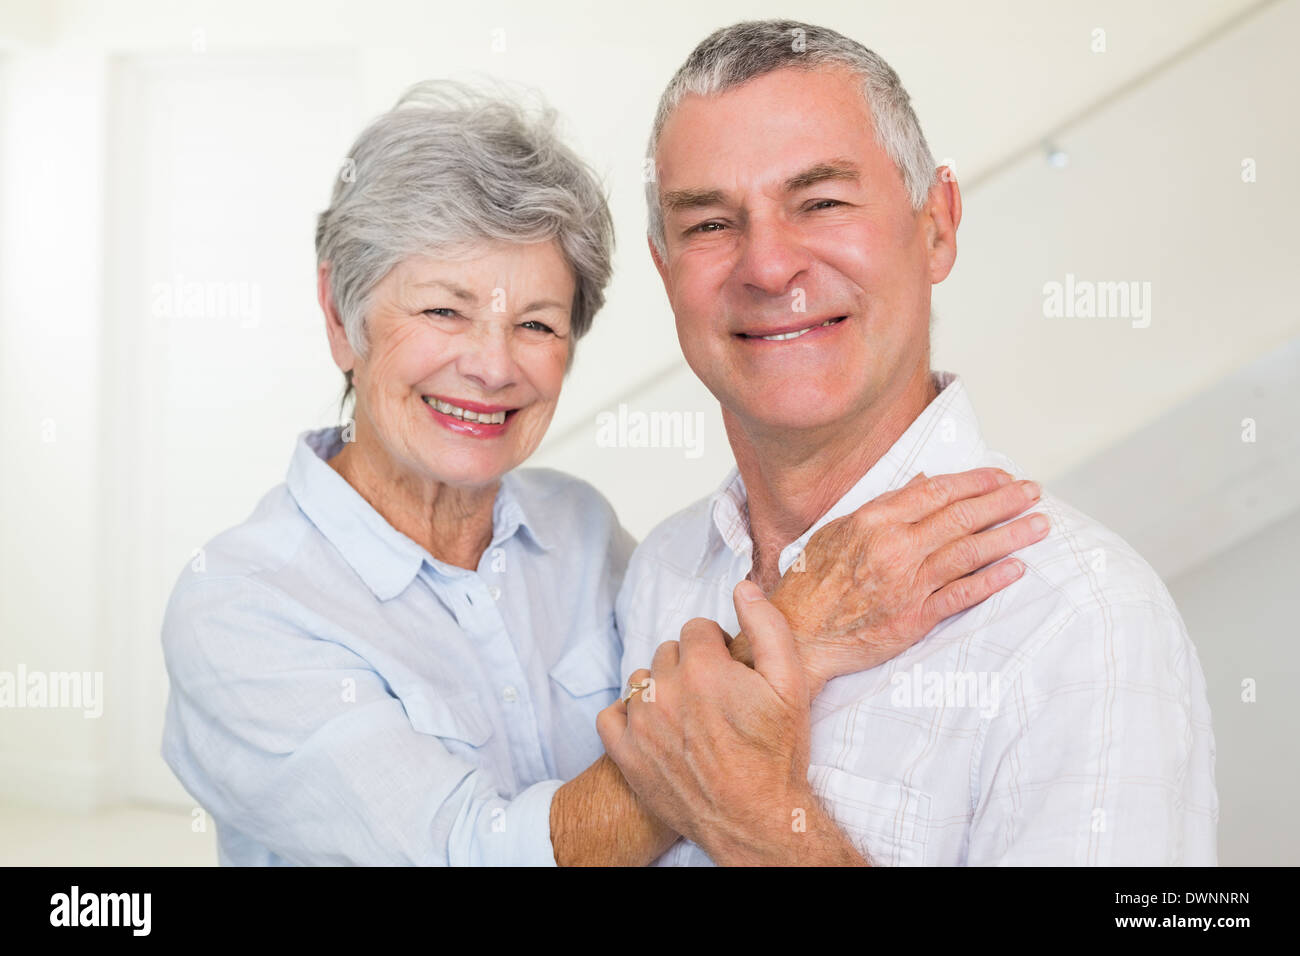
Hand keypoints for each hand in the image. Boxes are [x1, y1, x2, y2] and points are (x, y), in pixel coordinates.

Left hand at [599, 581, 856, 865]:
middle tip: (715, 697)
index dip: (717, 647)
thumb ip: (768, 628)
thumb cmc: (776, 756)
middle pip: (668, 651)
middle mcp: (665, 691)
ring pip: (641, 680)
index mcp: (703, 669)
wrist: (756, 822)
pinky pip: (611, 714)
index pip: (696, 628)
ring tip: (688, 716)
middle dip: (689, 665)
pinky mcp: (626, 754)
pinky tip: (656, 730)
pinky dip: (629, 717)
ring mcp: (641, 724)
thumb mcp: (792, 686)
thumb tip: (742, 589)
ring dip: (661, 690)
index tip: (731, 672)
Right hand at [755, 468, 1047, 693]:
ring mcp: (907, 583)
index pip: (936, 491)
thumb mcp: (839, 531)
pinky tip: (1016, 568)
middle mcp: (894, 547)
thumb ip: (883, 506)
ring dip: (1009, 536)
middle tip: (1034, 493)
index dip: (975, 482)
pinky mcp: (914, 618)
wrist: (798, 634)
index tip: (1002, 476)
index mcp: (874, 520)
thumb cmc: (813, 582)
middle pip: (961, 517)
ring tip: (1039, 525)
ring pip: (969, 552)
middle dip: (1003, 502)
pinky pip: (962, 594)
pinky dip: (992, 580)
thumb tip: (921, 482)